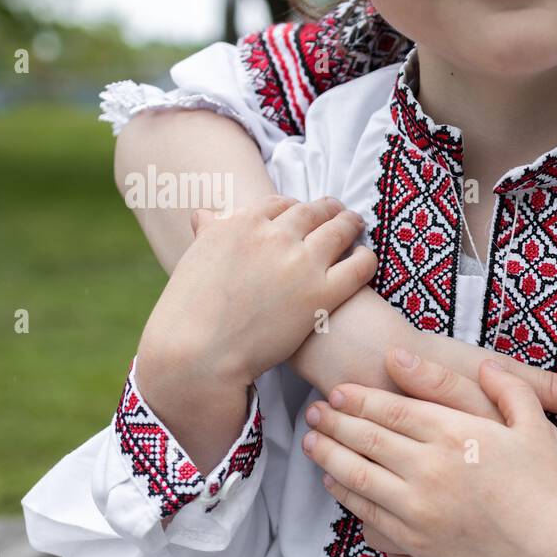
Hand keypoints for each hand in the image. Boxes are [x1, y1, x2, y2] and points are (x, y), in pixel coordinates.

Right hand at [139, 195, 374, 390]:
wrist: (199, 353)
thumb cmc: (190, 312)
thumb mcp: (194, 258)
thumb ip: (208, 233)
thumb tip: (205, 215)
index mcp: (241, 223)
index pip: (279, 204)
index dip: (295, 207)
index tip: (302, 213)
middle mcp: (273, 236)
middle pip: (312, 212)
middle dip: (328, 209)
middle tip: (339, 211)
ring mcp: (300, 263)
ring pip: (338, 231)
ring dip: (351, 224)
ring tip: (357, 225)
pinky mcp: (320, 293)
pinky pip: (357, 267)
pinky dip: (366, 258)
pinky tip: (367, 259)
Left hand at [301, 359, 556, 556]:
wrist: (549, 549)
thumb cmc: (544, 485)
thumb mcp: (532, 424)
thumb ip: (508, 386)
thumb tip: (484, 363)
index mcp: (454, 434)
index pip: (390, 410)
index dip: (357, 398)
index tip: (337, 391)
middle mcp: (428, 469)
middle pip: (364, 440)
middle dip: (332, 423)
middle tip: (313, 412)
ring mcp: (417, 509)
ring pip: (355, 478)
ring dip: (328, 457)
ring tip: (312, 443)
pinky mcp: (415, 543)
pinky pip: (366, 515)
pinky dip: (345, 496)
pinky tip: (336, 485)